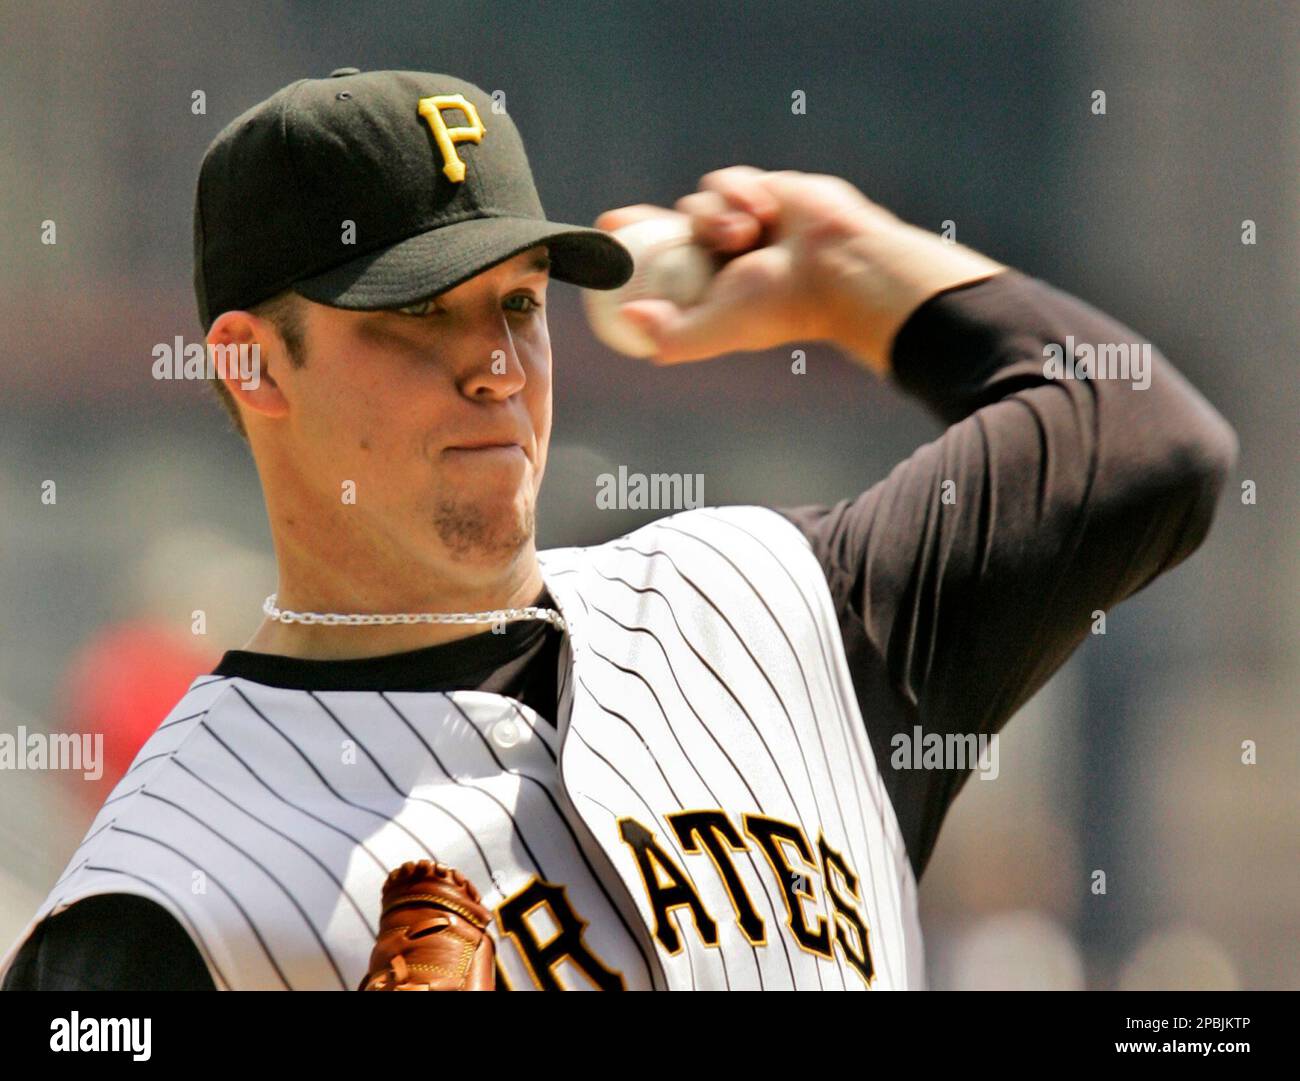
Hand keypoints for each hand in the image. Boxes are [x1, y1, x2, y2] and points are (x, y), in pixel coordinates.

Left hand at [594, 166, 1007, 371]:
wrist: (839, 265)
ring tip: (744, 236)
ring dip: (713, 217)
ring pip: (696, 202)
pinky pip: (724, 181)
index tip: (601, 252)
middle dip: (644, 225)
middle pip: (668, 230)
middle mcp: (723, 257)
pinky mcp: (760, 190)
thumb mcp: (719, 328)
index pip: (660, 270)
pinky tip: (762, 213)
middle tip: (616, 222)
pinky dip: (737, 194)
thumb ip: (673, 333)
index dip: (629, 258)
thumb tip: (629, 319)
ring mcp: (741, 222)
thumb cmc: (782, 305)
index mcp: (711, 289)